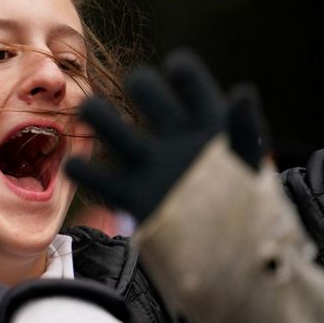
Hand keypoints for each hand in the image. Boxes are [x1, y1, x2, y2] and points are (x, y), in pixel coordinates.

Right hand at [64, 50, 264, 221]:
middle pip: (152, 102)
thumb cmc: (246, 203)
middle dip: (143, 87)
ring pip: (119, 134)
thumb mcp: (250, 164)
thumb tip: (242, 91)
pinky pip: (104, 182)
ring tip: (89, 108)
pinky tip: (73, 165)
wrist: (231, 255)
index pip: (196, 90)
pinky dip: (85, 174)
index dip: (186, 75)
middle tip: (138, 82)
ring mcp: (150, 167)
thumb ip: (245, 129)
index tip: (175, 67)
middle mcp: (174, 139)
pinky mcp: (133, 197)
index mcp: (206, 126)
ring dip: (101, 117)